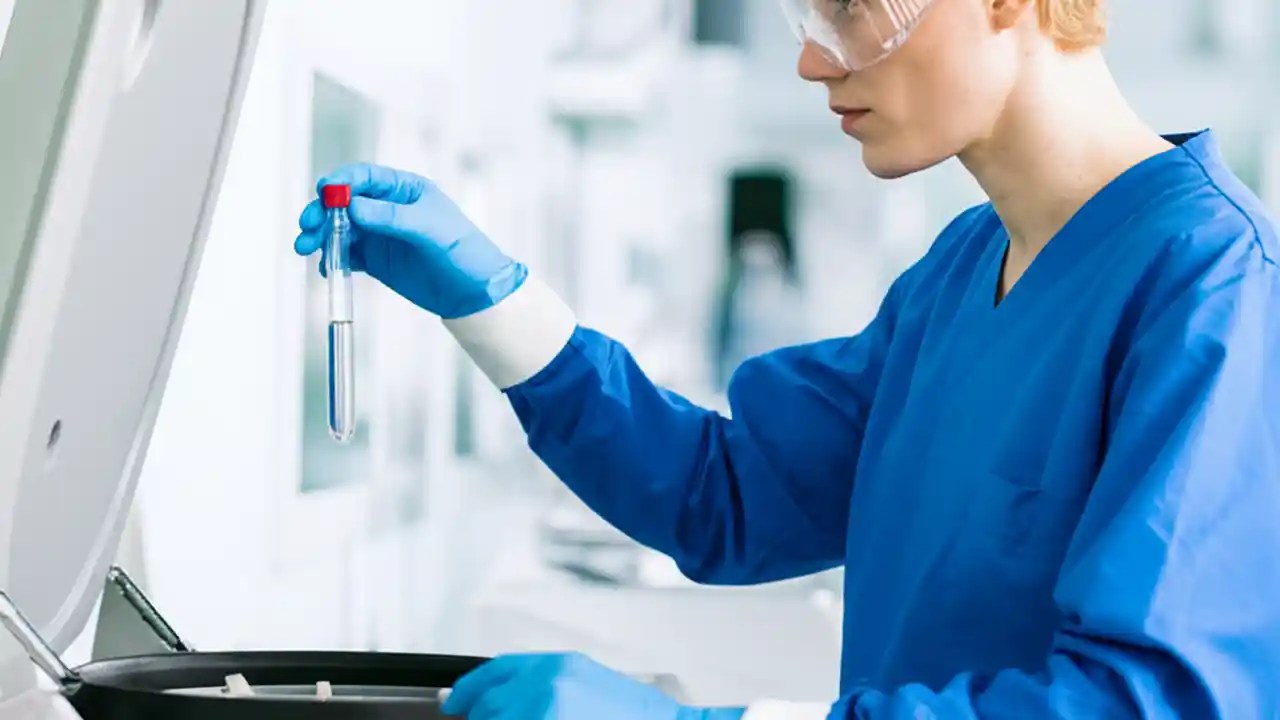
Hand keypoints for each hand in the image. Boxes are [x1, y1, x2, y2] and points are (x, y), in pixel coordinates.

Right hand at [295, 163, 526, 318]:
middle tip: (307, 226)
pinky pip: (346, 255)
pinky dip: (332, 259)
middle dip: (321, 212)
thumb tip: (352, 205)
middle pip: (343, 203)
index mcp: (405, 190)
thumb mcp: (430, 230)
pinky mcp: (376, 260)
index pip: (365, 177)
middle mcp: (387, 208)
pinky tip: (325, 267)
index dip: (341, 182)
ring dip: (320, 236)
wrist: (475, 293)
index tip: (324, 192)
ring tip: (306, 248)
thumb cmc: (463, 252)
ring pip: (339, 229)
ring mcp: (379, 234)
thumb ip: (391, 217)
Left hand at [441, 652, 745, 719]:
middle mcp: (547, 688)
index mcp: (554, 666)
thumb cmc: (628, 710)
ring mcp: (548, 713)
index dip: (468, 690)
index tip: (454, 703)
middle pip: (489, 706)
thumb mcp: (581, 681)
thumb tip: (496, 700)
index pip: (492, 673)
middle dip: (480, 717)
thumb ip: (539, 684)